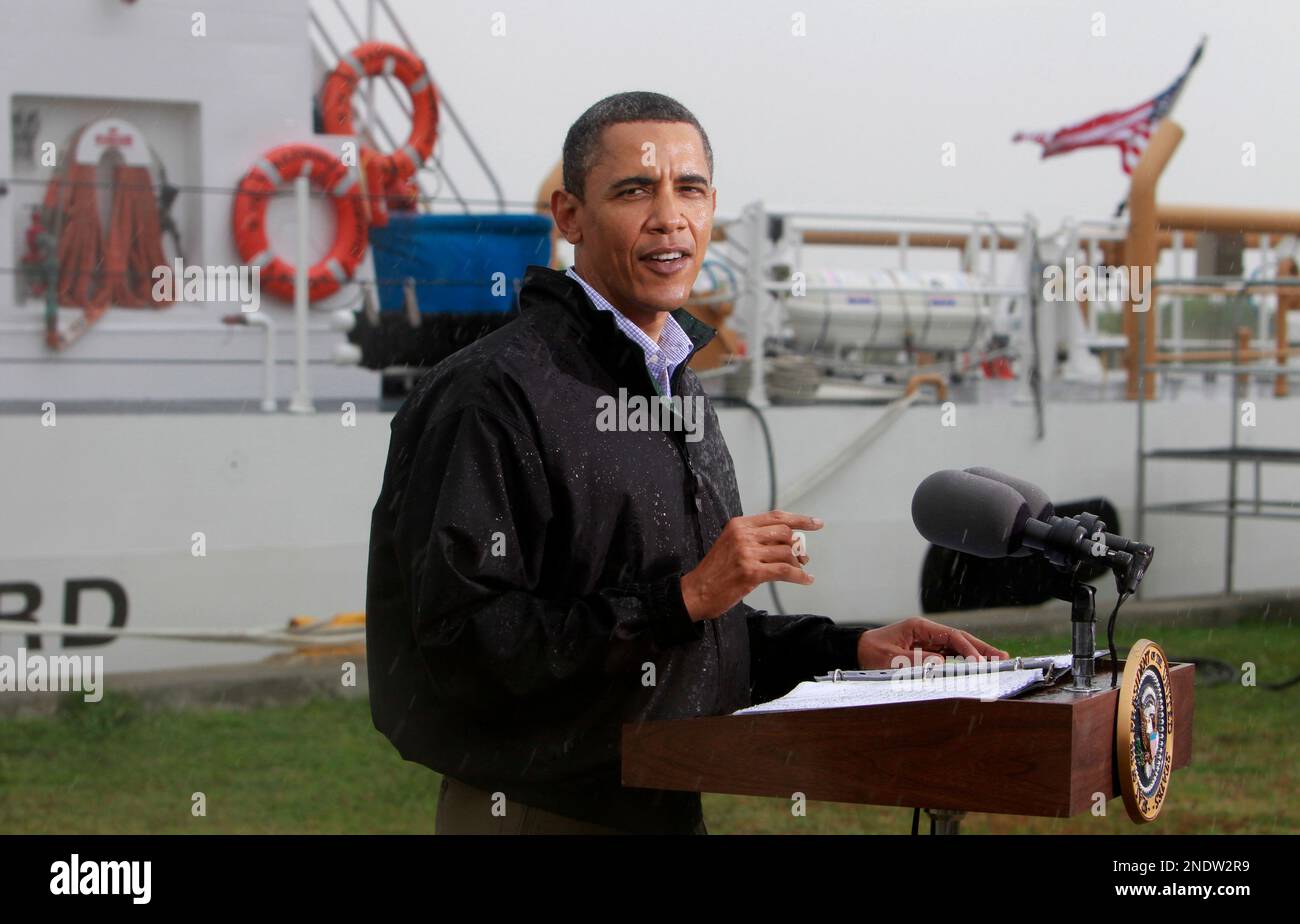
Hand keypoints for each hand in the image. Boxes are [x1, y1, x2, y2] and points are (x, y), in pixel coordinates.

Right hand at [681, 510, 820, 620]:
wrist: (696, 592)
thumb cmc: (715, 571)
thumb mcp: (731, 545)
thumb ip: (756, 539)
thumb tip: (790, 543)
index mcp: (739, 525)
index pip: (776, 517)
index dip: (800, 519)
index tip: (816, 523)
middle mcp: (743, 535)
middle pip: (785, 533)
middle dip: (799, 546)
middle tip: (804, 557)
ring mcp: (747, 553)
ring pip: (787, 552)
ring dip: (798, 564)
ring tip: (799, 571)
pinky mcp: (751, 572)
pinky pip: (785, 571)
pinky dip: (799, 576)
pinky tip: (805, 580)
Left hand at [855, 616, 1008, 669]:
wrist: (856, 650)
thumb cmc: (871, 652)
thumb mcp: (890, 658)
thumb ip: (915, 660)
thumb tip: (941, 663)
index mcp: (919, 627)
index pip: (951, 636)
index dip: (968, 649)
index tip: (980, 662)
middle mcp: (926, 631)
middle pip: (959, 638)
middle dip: (981, 648)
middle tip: (1003, 657)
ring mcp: (927, 640)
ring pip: (957, 646)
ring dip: (976, 653)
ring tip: (997, 661)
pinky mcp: (925, 650)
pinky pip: (948, 654)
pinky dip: (963, 659)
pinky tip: (976, 665)